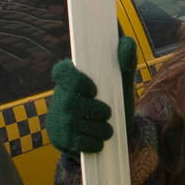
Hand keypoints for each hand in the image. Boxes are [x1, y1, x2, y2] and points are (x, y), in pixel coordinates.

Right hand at [47, 36, 136, 156]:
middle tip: (108, 113)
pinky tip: (99, 142)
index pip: (62, 71)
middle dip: (93, 109)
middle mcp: (61, 97)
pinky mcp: (60, 138)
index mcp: (73, 79)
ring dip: (95, 128)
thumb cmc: (114, 103)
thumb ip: (126, 63)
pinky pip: (72, 141)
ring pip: (72, 122)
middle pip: (70, 101)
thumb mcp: (122, 84)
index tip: (94, 89)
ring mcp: (58, 119)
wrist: (111, 137)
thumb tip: (126, 42)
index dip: (75, 79)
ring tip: (108, 130)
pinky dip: (90, 142)